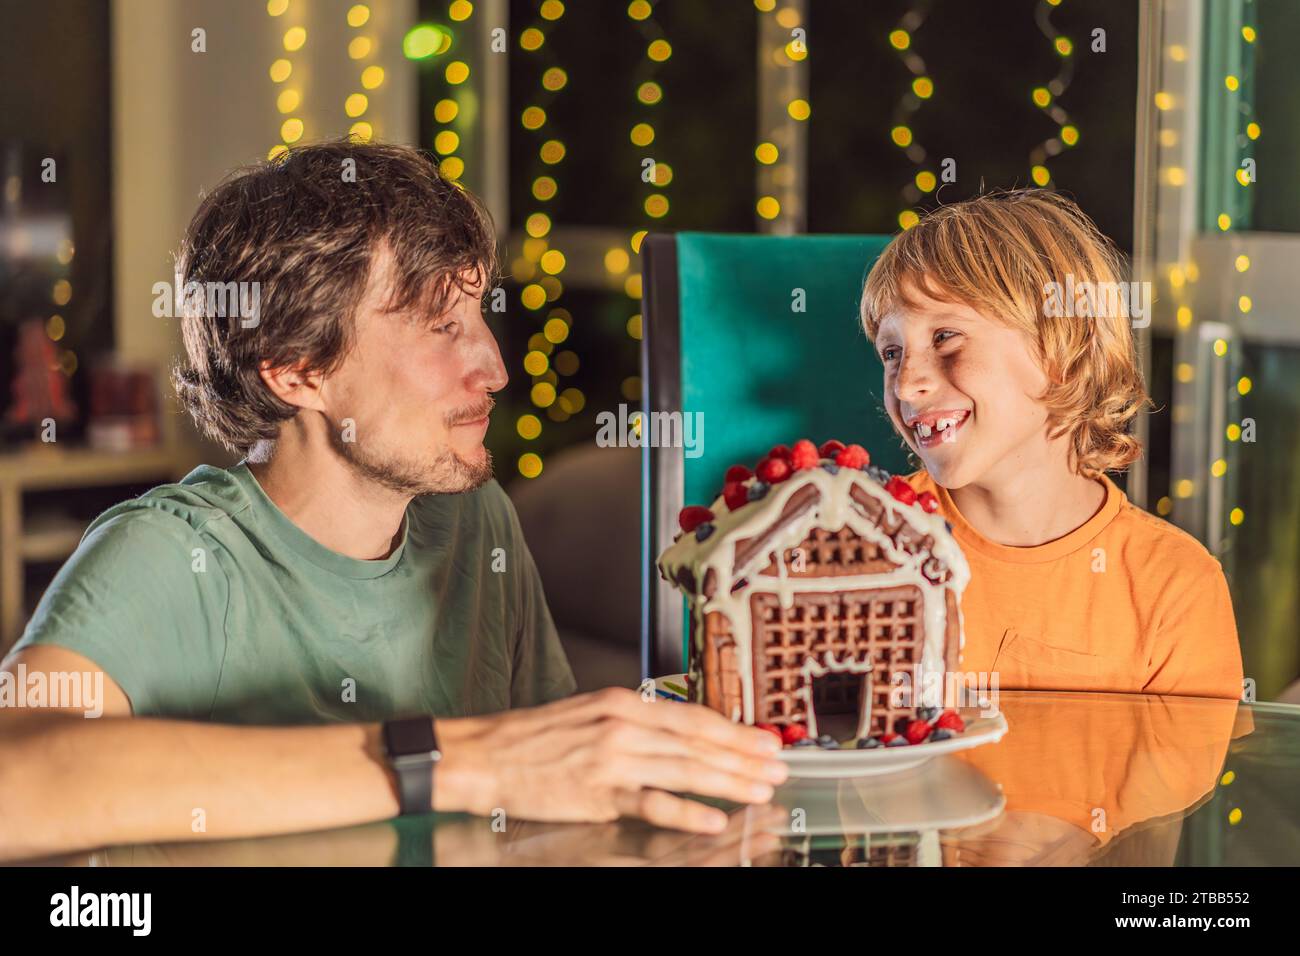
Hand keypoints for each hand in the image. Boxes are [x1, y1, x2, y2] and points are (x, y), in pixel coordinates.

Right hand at [434, 687, 787, 833]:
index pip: (693, 716)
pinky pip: (651, 802)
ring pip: (684, 770)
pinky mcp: (597, 793)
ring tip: (760, 790)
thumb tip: (678, 736)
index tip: (764, 740)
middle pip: (698, 742)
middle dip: (743, 756)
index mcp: (622, 703)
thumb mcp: (589, 713)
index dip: (734, 729)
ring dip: (728, 782)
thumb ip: (633, 722)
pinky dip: (686, 811)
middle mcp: (623, 726)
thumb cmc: (533, 737)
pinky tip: (712, 818)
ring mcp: (611, 760)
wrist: (485, 754)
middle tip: (778, 766)